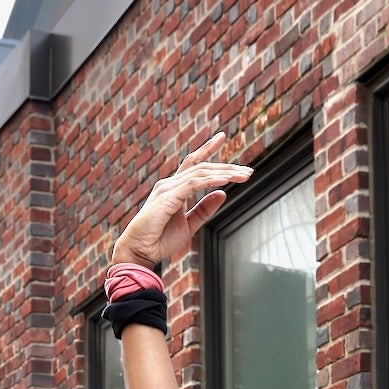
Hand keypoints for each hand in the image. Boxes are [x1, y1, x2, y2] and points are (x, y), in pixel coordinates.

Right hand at [111, 134, 251, 267]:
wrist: (140, 252)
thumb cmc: (160, 240)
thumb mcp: (189, 224)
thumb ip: (205, 209)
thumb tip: (223, 193)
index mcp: (174, 188)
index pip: (193, 163)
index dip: (207, 148)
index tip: (222, 137)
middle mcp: (170, 184)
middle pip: (202, 167)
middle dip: (227, 167)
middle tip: (248, 171)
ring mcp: (167, 188)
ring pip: (200, 173)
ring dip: (224, 172)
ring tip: (243, 176)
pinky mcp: (167, 197)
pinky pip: (193, 184)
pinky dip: (211, 181)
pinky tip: (226, 181)